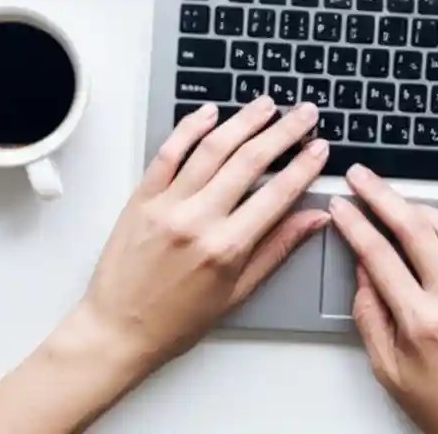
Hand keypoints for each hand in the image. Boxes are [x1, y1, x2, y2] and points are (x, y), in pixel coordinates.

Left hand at [80, 97, 329, 367]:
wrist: (117, 331)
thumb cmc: (177, 321)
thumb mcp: (238, 293)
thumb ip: (278, 249)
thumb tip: (315, 219)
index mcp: (226, 248)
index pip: (277, 193)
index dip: (304, 165)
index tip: (320, 148)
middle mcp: (197, 220)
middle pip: (250, 160)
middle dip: (284, 131)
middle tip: (304, 114)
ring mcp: (167, 205)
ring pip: (212, 147)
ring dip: (244, 120)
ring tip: (267, 105)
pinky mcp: (141, 198)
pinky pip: (169, 152)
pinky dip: (190, 128)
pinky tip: (210, 113)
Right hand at [330, 166, 437, 433]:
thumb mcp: (388, 369)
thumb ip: (370, 315)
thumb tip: (364, 269)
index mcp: (419, 321)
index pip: (377, 254)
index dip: (354, 222)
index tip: (342, 204)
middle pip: (412, 228)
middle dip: (381, 195)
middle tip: (363, 178)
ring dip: (424, 204)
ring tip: (404, 199)